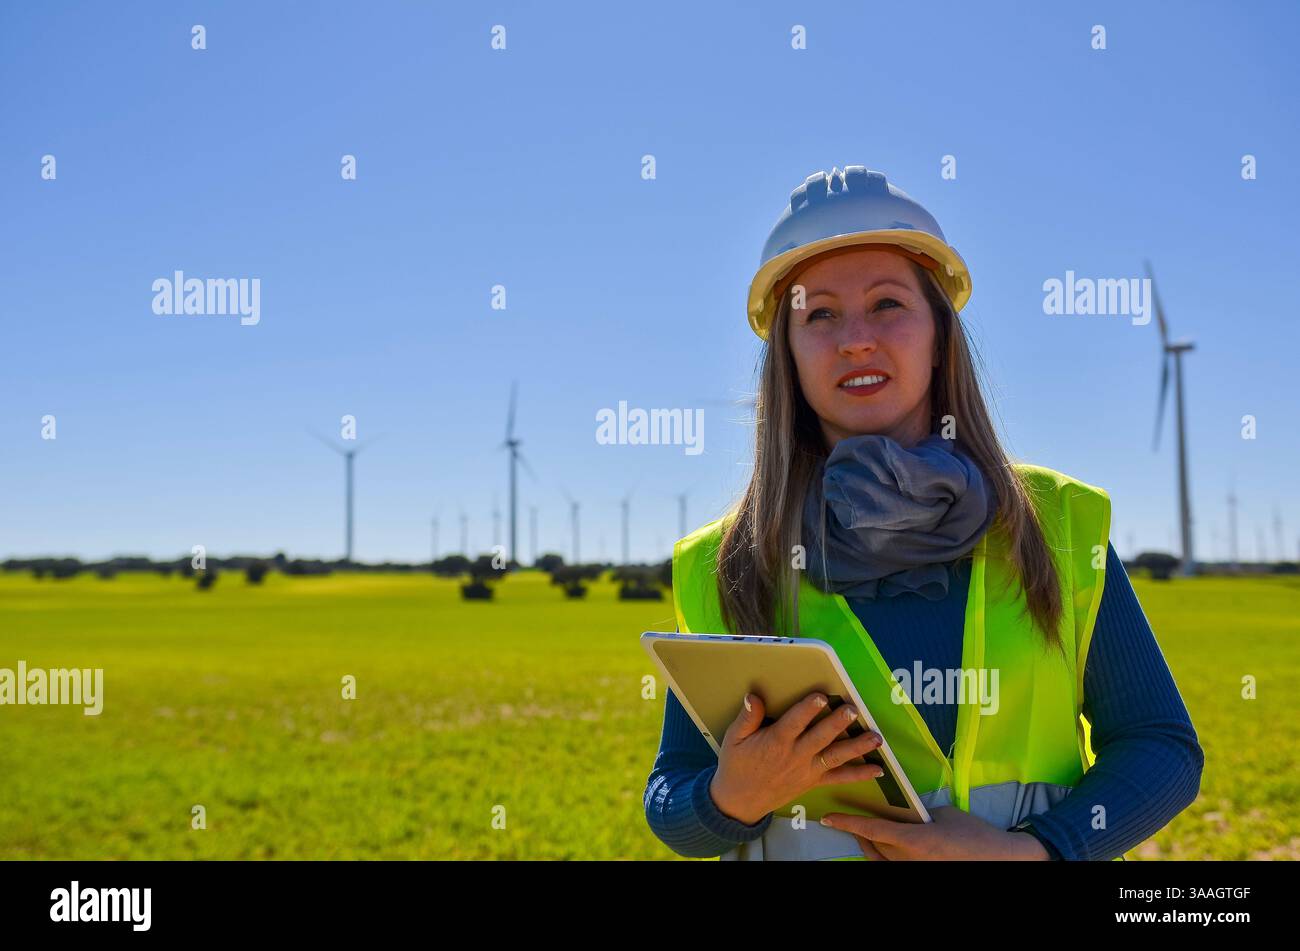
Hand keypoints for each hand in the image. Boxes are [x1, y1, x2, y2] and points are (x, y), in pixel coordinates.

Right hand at [709, 691, 883, 825]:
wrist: (740, 802)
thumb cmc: (737, 766)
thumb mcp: (734, 739)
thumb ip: (747, 718)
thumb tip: (754, 696)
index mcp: (776, 742)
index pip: (794, 722)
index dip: (808, 709)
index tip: (821, 696)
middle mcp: (795, 756)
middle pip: (820, 737)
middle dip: (838, 723)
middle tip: (853, 710)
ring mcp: (807, 770)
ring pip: (836, 756)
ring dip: (857, 747)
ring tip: (876, 738)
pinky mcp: (814, 781)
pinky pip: (839, 778)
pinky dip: (859, 774)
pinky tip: (877, 769)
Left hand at [819, 805, 1051, 859]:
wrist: (999, 858)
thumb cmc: (973, 833)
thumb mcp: (942, 814)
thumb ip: (917, 814)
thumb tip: (899, 811)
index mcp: (914, 841)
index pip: (872, 831)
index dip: (848, 824)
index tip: (828, 818)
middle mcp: (910, 861)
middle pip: (873, 845)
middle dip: (858, 832)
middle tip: (844, 818)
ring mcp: (915, 870)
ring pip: (881, 859)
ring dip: (869, 844)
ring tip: (861, 831)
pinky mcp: (921, 873)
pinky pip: (894, 866)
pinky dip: (884, 855)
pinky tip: (882, 844)